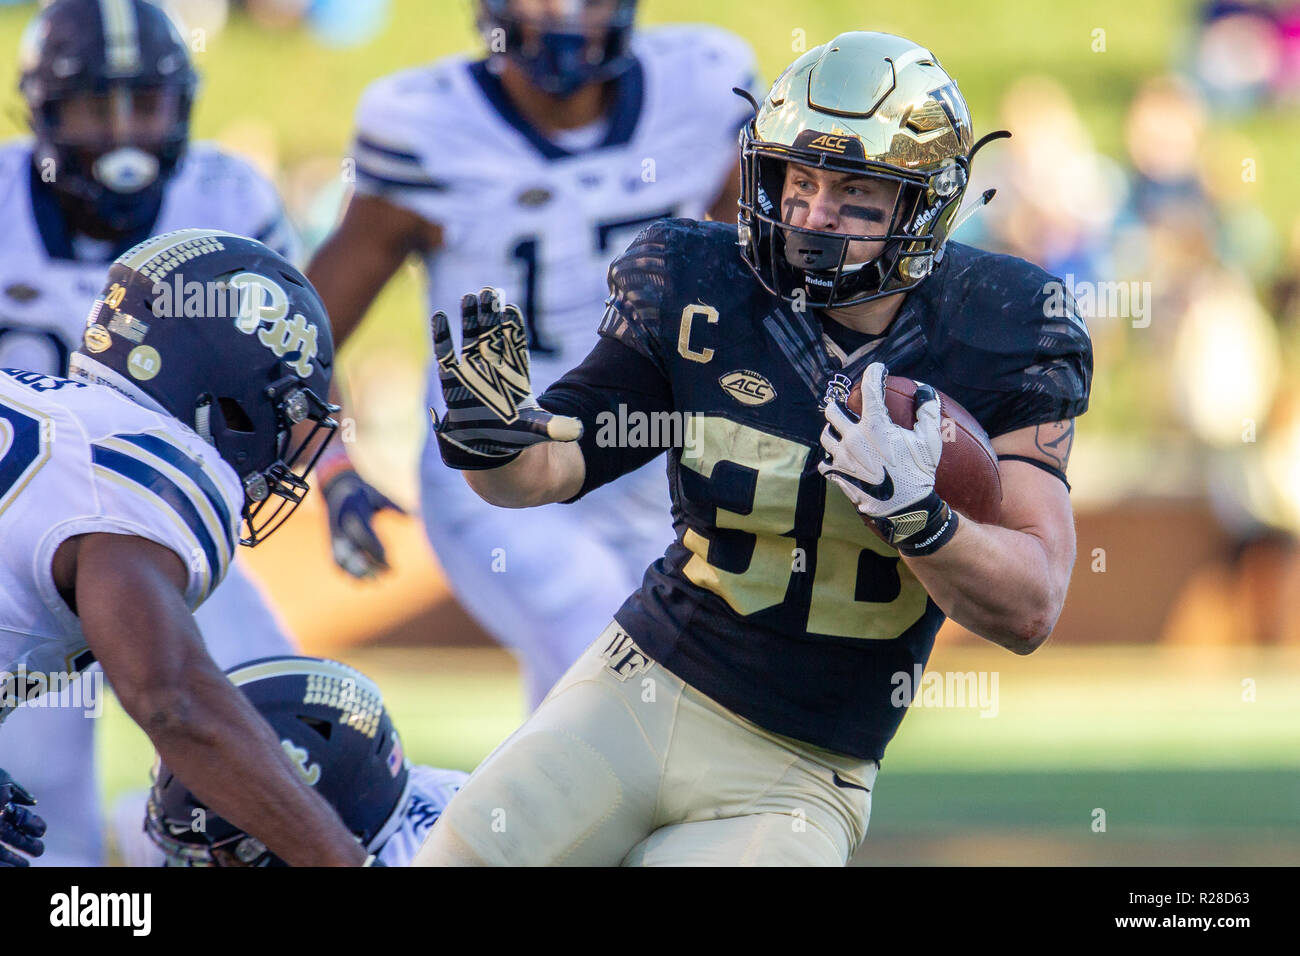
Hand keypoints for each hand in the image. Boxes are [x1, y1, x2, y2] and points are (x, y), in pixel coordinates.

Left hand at [0, 767, 45, 866]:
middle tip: (38, 851)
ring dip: (15, 860)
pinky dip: (3, 865)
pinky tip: (10, 868)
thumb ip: (15, 790)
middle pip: (16, 838)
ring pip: (4, 853)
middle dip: (30, 845)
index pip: (23, 819)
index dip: (34, 825)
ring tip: (25, 866)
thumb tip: (32, 802)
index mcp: (2, 809)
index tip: (40, 832)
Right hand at [324, 470, 405, 577]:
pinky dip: (345, 571)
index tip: (391, 565)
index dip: (378, 553)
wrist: (336, 487)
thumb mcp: (377, 495)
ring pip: (341, 558)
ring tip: (373, 582)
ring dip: (356, 573)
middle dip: (369, 566)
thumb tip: (414, 515)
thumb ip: (394, 506)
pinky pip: (335, 559)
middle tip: (387, 576)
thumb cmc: (362, 492)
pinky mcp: (331, 540)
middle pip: (353, 551)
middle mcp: (342, 525)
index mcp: (354, 512)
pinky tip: (360, 581)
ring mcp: (334, 534)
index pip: (366, 538)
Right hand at [430, 288, 580, 469]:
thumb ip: (553, 427)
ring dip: (470, 319)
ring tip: (469, 297)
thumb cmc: (512, 433)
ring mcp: (472, 370)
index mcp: (515, 373)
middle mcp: (494, 366)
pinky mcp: (452, 379)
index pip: (514, 344)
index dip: (511, 327)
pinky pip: (446, 354)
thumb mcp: (535, 429)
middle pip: (492, 334)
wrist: (486, 444)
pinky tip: (440, 317)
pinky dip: (443, 337)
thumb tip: (577, 430)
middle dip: (490, 314)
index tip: (510, 308)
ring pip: (471, 338)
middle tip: (488, 291)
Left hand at [819, 363, 954, 552]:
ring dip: (834, 431)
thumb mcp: (930, 441)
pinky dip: (831, 457)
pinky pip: (825, 461)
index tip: (878, 370)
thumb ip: (928, 411)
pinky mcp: (837, 475)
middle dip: (840, 405)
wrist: (905, 509)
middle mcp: (853, 439)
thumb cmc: (919, 474)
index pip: (869, 388)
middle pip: (832, 410)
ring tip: (845, 433)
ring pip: (825, 435)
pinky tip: (842, 457)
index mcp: (875, 427)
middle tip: (850, 408)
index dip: (874, 373)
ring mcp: (842, 458)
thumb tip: (924, 390)